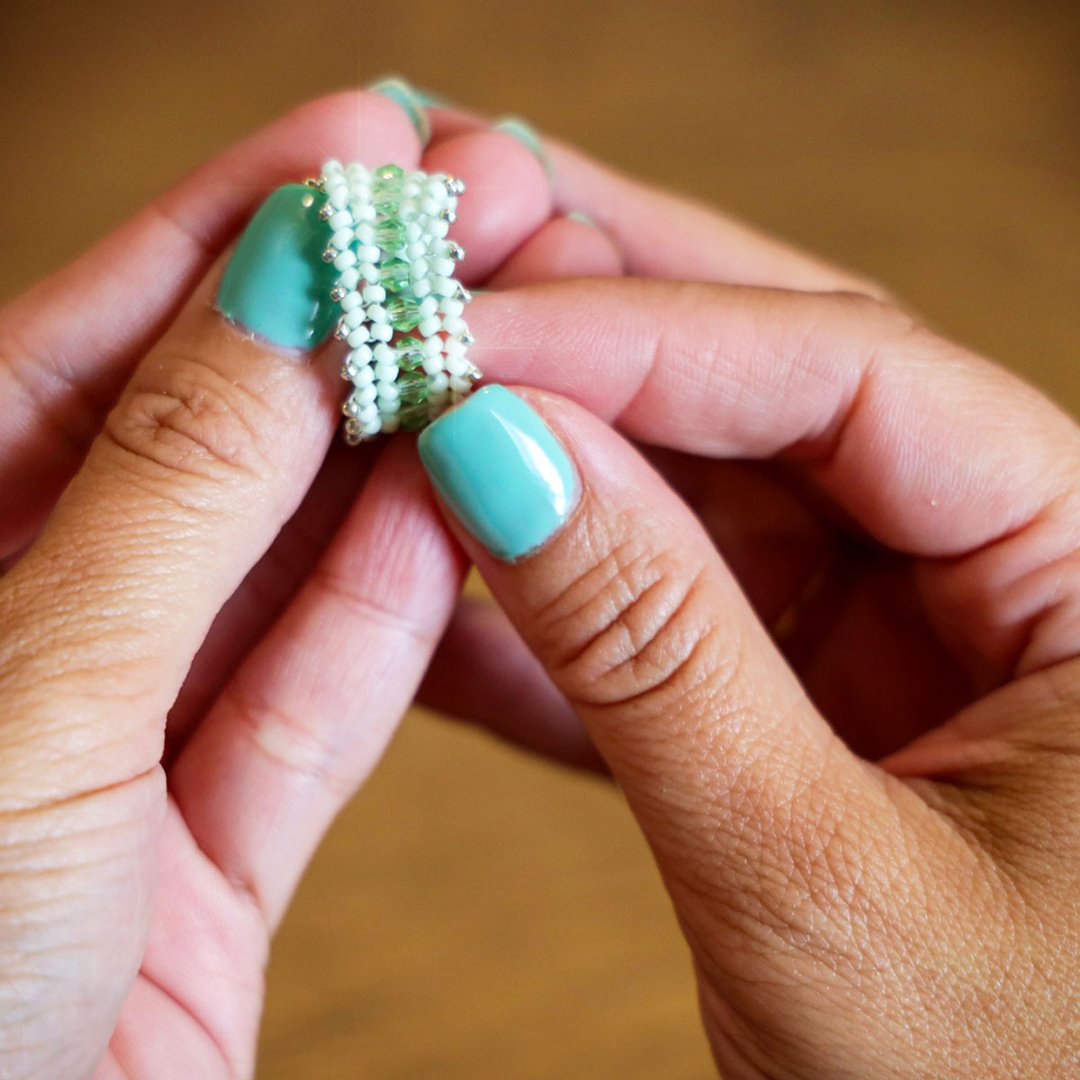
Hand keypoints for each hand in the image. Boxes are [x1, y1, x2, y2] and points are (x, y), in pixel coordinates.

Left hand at [0, 92, 618, 1079]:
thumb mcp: (17, 702)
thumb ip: (167, 498)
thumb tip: (290, 299)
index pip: (79, 341)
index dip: (233, 230)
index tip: (364, 145)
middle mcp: (10, 636)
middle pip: (200, 440)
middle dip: (342, 328)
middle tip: (469, 226)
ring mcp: (109, 748)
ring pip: (272, 567)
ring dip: (388, 458)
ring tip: (500, 347)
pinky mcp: (198, 857)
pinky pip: (308, 701)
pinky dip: (390, 607)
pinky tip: (464, 504)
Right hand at [416, 133, 1079, 1075]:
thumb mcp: (822, 883)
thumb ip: (657, 657)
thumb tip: (497, 458)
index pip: (855, 375)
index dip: (648, 339)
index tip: (475, 335)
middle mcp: (985, 568)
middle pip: (773, 383)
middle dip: (599, 326)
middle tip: (444, 255)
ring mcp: (878, 629)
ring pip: (692, 490)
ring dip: (544, 461)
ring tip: (406, 401)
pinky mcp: (789, 698)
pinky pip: (655, 614)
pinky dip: (534, 608)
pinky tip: (416, 583)